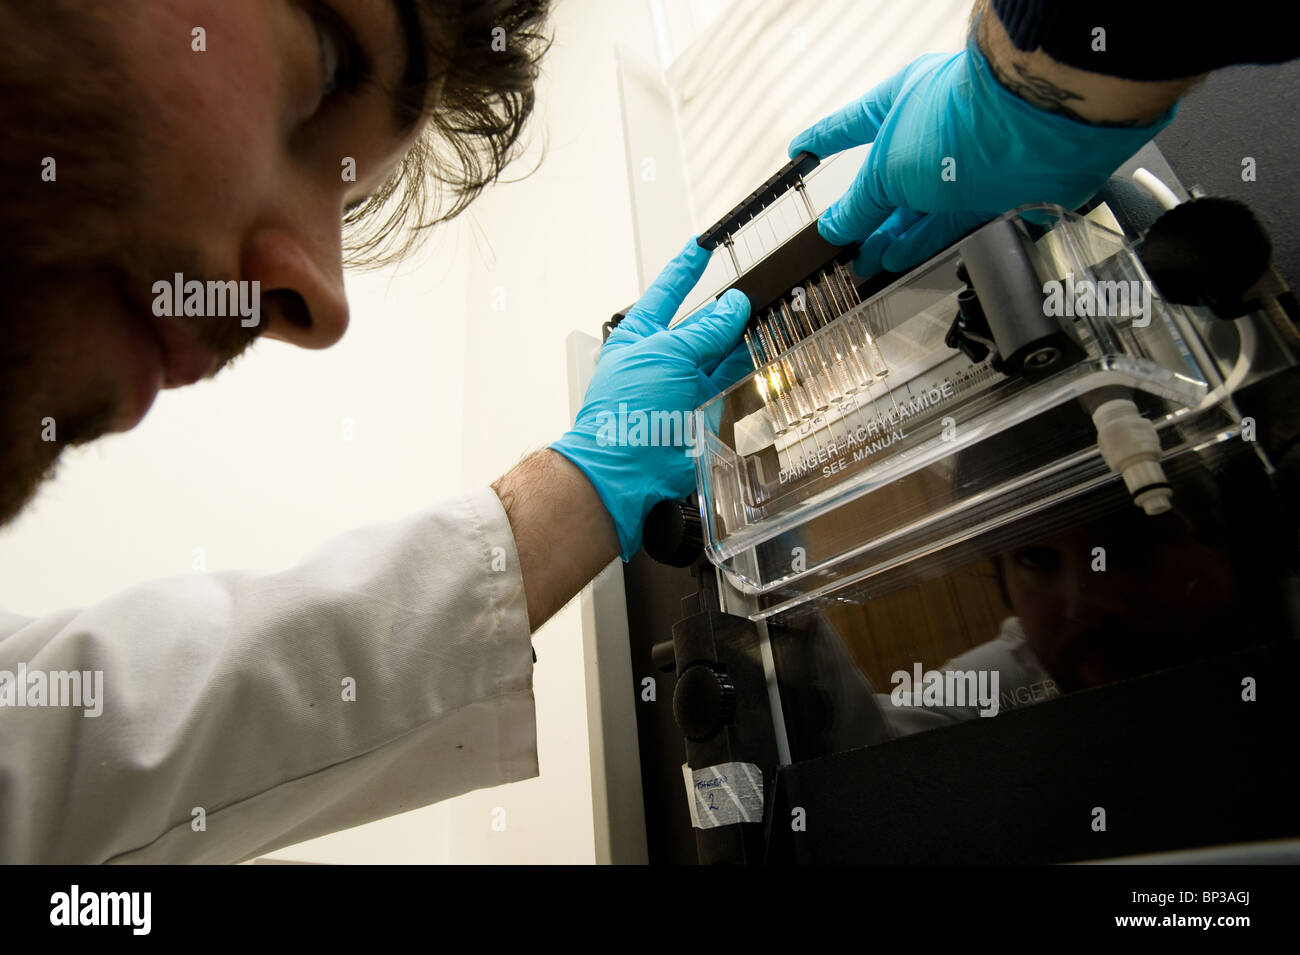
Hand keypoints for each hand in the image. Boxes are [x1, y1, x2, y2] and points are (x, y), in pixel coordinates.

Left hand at [551, 239, 750, 559]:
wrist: (628, 468)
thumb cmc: (627, 410)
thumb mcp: (666, 354)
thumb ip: (704, 330)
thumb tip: (732, 305)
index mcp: (639, 336)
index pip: (666, 292)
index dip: (686, 269)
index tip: (702, 246)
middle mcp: (661, 358)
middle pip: (698, 322)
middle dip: (724, 305)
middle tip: (753, 285)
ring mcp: (682, 384)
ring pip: (718, 351)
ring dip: (740, 333)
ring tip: (765, 312)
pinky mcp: (702, 409)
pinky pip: (728, 379)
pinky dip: (745, 362)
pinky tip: (762, 345)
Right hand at [789, 28, 1176, 278]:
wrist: (1035, 132)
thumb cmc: (959, 123)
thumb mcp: (886, 169)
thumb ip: (858, 203)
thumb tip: (835, 227)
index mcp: (901, 105)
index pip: (851, 124)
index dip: (823, 139)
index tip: (800, 151)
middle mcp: (932, 133)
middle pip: (888, 179)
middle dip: (862, 213)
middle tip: (838, 243)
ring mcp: (962, 166)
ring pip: (917, 209)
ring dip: (889, 238)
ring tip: (863, 265)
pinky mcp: (991, 195)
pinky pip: (948, 225)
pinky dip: (921, 244)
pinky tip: (896, 261)